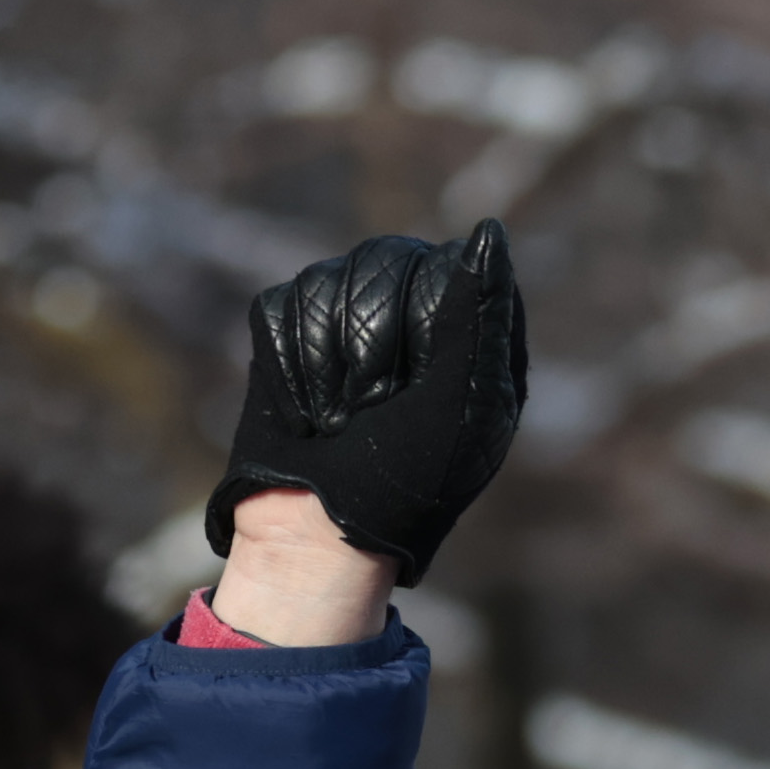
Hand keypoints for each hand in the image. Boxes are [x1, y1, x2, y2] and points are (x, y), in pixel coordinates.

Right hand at [197, 219, 530, 584]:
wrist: (316, 538)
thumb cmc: (408, 485)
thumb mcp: (462, 405)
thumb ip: (478, 316)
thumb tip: (490, 230)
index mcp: (471, 333)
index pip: (446, 265)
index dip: (425, 322)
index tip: (416, 384)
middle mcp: (413, 314)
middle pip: (381, 261)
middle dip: (371, 350)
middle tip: (372, 413)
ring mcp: (348, 318)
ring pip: (325, 284)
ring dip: (327, 368)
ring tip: (338, 420)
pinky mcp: (289, 333)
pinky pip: (279, 310)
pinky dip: (288, 372)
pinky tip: (305, 413)